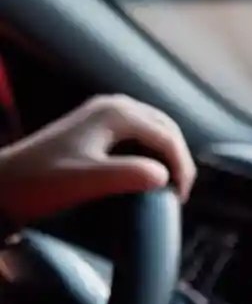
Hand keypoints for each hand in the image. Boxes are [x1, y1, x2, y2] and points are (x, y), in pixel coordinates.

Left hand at [0, 95, 195, 226]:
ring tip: (168, 184)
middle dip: (178, 159)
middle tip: (179, 192)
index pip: (168, 136)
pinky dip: (152, 152)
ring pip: (155, 129)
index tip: (179, 197)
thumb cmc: (40, 182)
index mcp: (116, 114)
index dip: (181, 167)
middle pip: (166, 128)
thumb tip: (164, 176)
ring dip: (167, 154)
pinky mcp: (98, 124)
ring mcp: (105, 112)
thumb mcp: (85, 180)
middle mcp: (114, 105)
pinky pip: (140, 134)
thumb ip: (127, 175)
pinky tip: (148, 173)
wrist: (4, 182)